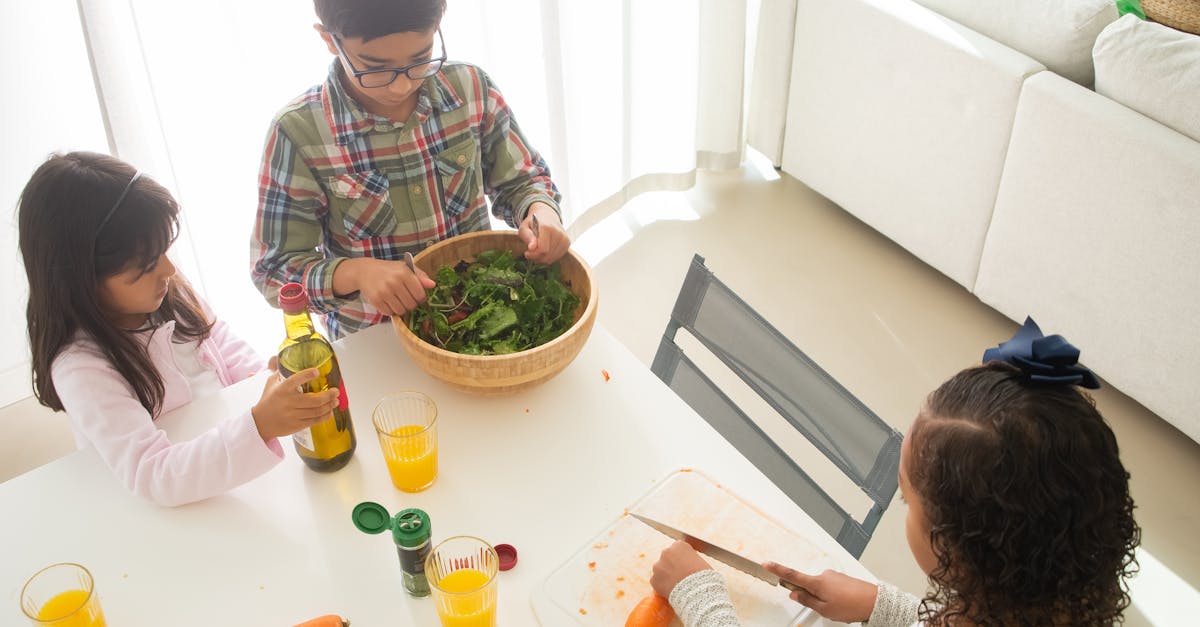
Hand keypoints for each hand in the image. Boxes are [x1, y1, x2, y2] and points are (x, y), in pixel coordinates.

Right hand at [251, 364, 340, 440]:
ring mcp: (293, 415)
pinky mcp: (296, 425)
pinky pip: (314, 421)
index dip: (307, 375)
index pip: (295, 380)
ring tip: (335, 401)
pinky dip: (325, 416)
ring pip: (317, 411)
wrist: (260, 423)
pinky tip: (329, 412)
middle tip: (336, 391)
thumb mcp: (271, 383)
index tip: (317, 371)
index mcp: (282, 389)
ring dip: (329, 405)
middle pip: (314, 400)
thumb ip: (279, 371)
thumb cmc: (268, 400)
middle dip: (329, 395)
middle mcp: (289, 402)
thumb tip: (283, 357)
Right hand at [333, 257, 435, 316]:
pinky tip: (389, 302)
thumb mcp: (405, 268)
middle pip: (411, 305)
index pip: (420, 295)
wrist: (364, 271)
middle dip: (411, 304)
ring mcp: (384, 292)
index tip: (417, 296)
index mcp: (404, 273)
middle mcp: (394, 282)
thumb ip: (420, 276)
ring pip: (401, 311)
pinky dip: (391, 310)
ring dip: (401, 309)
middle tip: (406, 298)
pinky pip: (390, 313)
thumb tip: (433, 285)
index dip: (421, 299)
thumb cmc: (388, 270)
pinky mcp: (376, 300)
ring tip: (397, 300)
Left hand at [519, 202, 570, 263]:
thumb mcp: (524, 228)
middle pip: (548, 255)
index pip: (542, 249)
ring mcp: (564, 238)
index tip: (526, 253)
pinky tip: (544, 252)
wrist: (547, 216)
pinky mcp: (567, 243)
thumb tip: (531, 247)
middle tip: (530, 254)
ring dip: (542, 259)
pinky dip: (549, 257)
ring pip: (552, 258)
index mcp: (547, 227)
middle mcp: (558, 232)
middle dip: (537, 257)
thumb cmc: (534, 223)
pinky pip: (557, 257)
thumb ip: (527, 237)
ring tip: (536, 252)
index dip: (533, 254)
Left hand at [649, 540, 713, 597]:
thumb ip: (690, 559)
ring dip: (666, 576)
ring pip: (661, 570)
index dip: (682, 559)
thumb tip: (688, 563)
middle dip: (672, 566)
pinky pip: (657, 582)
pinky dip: (662, 586)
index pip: (677, 549)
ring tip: (677, 585)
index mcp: (679, 545)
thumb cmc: (704, 577)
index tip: (685, 566)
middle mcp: (666, 552)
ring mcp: (658, 566)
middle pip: (667, 558)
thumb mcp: (700, 561)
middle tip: (680, 576)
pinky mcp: (653, 579)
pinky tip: (672, 590)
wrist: (698, 593)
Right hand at [763, 564, 877, 622]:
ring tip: (837, 608)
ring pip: (819, 587)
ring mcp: (833, 575)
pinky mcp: (841, 578)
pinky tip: (841, 604)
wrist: (874, 601)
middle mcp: (824, 575)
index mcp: (817, 583)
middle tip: (820, 608)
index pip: (792, 574)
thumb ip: (807, 601)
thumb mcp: (825, 609)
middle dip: (808, 595)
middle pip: (806, 584)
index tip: (766, 564)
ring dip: (822, 597)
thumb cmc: (851, 606)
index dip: (777, 569)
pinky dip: (831, 595)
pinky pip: (829, 586)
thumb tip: (795, 594)